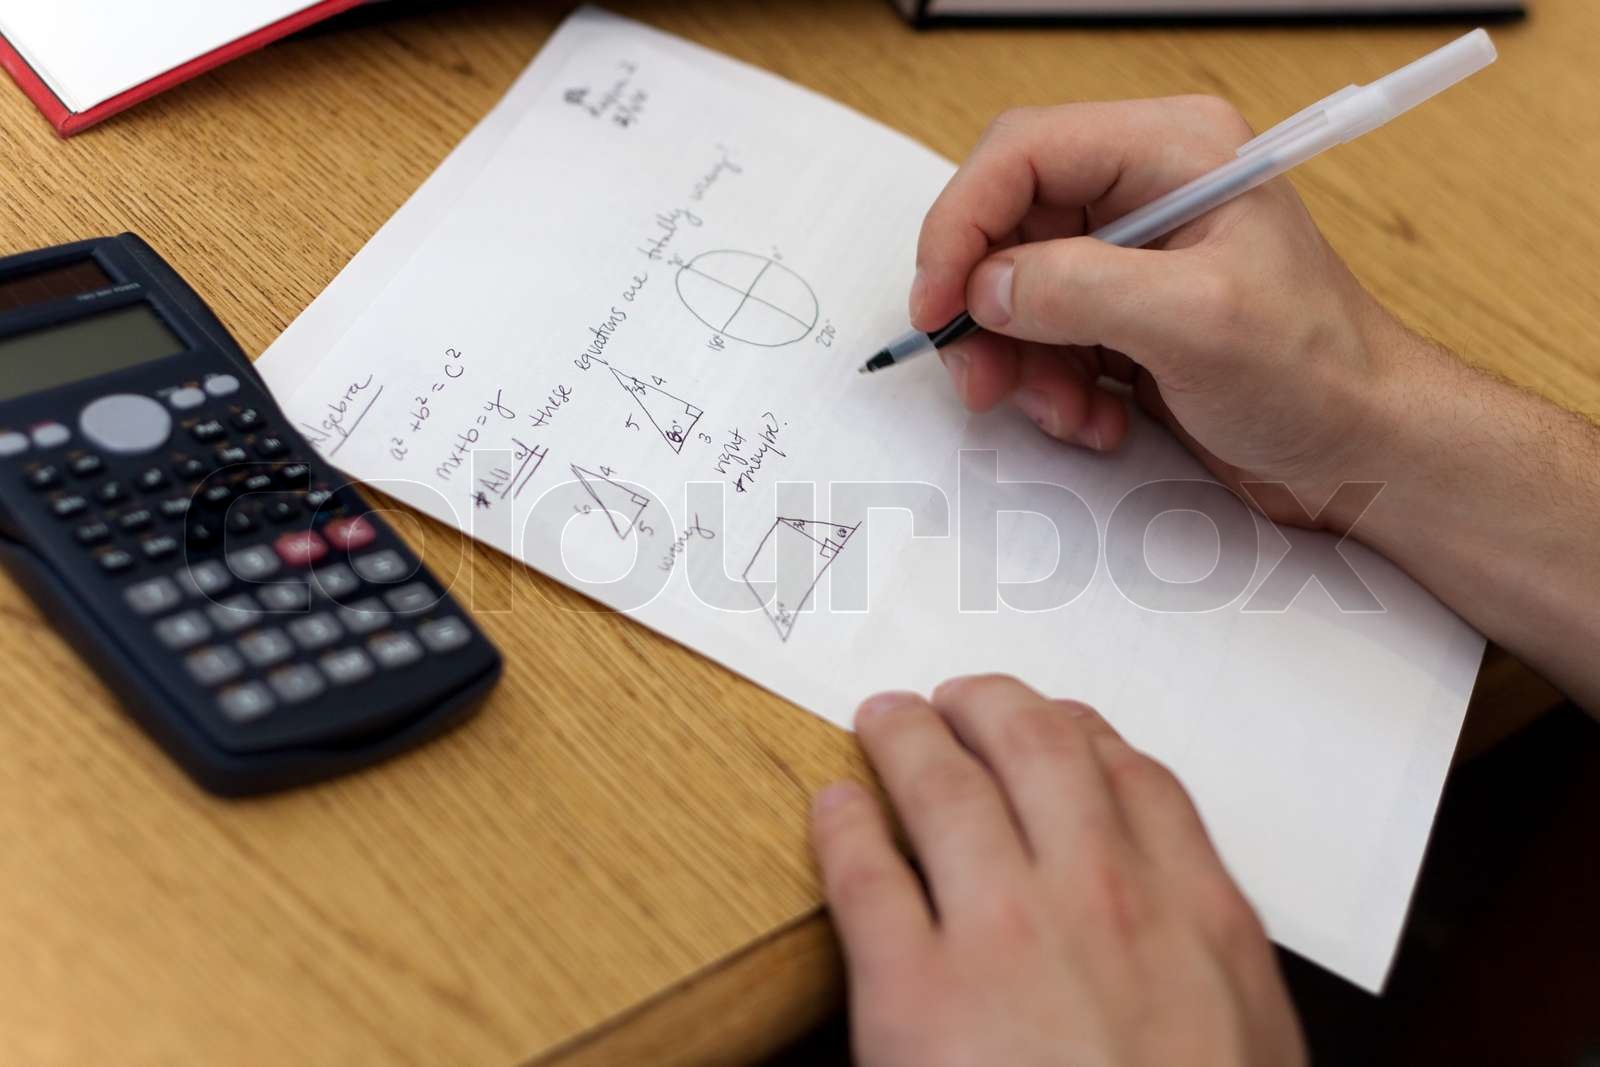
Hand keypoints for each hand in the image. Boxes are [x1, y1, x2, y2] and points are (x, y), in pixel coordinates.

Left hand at [811, 676, 1305, 1066]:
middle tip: (957, 696)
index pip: (1133, 778)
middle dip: (989, 705)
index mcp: (1194, 916)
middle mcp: (1100, 897)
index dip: (1083, 733)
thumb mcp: (1243, 1047)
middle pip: (1035, 749)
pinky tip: (833, 805)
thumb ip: (1208, 964)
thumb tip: (1176, 926)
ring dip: (905, 736)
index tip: (1058, 722)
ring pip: (942, 784)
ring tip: (885, 719)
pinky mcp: (908, 990)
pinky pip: (864, 869)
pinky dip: (843, 823)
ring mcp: (1001, 933)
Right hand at [914, 96, 1418, 526]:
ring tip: (1063, 412)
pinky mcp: (1125, 311)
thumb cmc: (1319, 375)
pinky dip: (1048, 385)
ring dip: (1020, 362)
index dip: (961, 224)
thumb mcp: (1197, 324)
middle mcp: (1146, 189)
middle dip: (986, 309)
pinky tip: (1093, 418)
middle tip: (982, 378)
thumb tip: (987, 287)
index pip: (1022, 153)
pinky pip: (1043, 335)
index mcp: (1173, 151)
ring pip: (1015, 288)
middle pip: (1006, 224)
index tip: (938, 305)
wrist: (1364, 448)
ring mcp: (1134, 253)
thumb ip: (1080, 291)